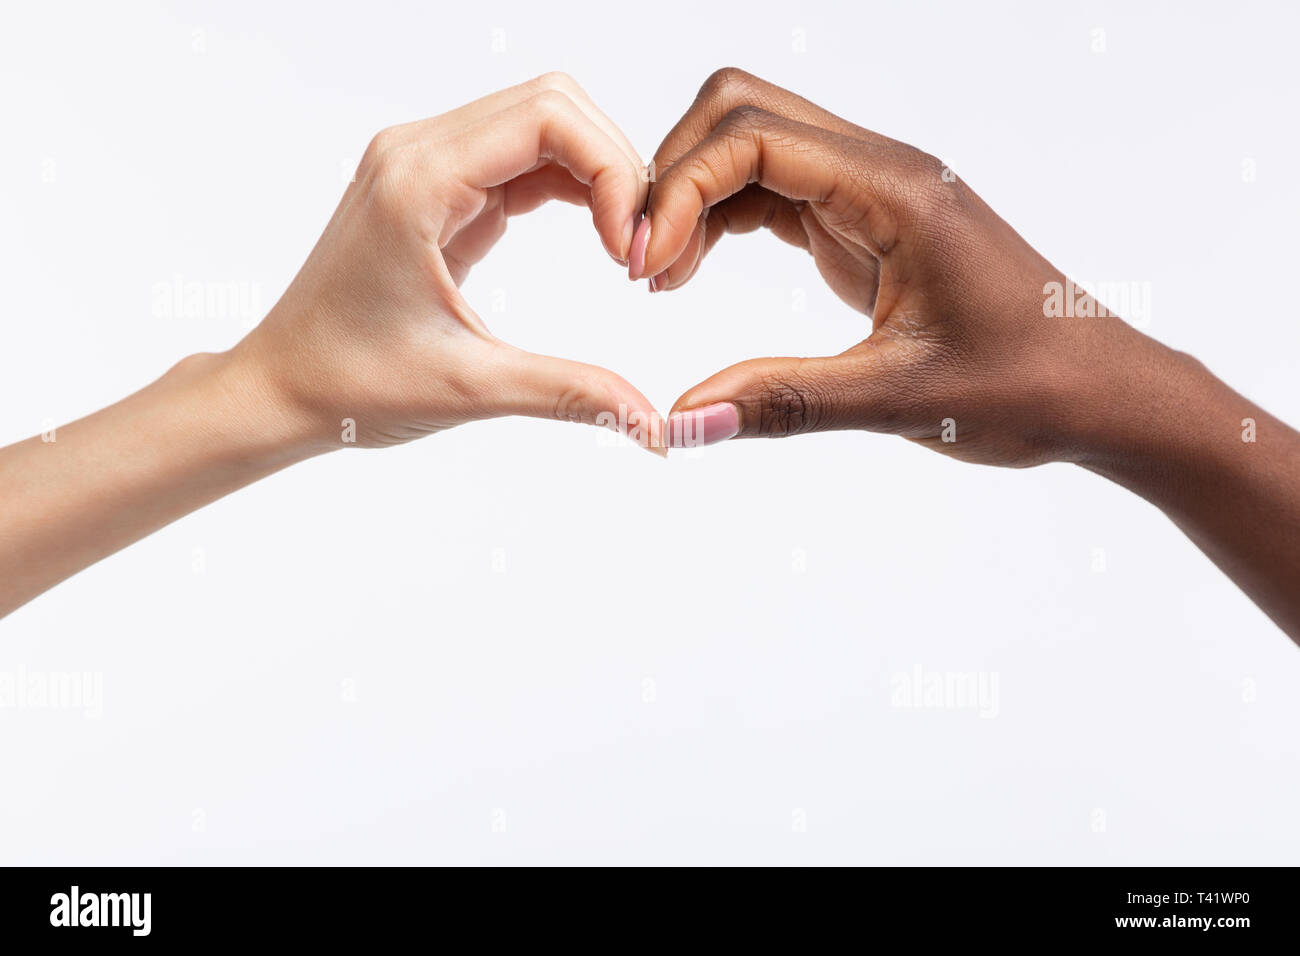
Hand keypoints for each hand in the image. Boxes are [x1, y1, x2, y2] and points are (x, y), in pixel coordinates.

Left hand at [0, 75, 664, 618]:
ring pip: (544, 123)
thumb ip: (573, 394)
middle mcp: (418, 151)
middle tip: (640, 249)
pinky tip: (598, 240)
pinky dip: (573, 188)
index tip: (632, 252)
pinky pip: (524, 158)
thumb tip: (657, 427)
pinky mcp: (439, 186)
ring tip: (625, 248)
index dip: (614, 172)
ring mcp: (426, 163)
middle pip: (555, 104)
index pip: (549, 117)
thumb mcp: (470, 389)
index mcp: (417, 181)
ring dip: (600, 174)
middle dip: (617, 167)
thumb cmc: (349, 384)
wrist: (281, 389)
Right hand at [638, 68, 1178, 463]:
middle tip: (640, 261)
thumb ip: (784, 404)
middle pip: (743, 110)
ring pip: (753, 144)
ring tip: (658, 274)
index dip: (679, 189)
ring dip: (692, 194)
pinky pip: (774, 190)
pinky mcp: (864, 224)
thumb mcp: (899, 400)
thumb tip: (683, 420)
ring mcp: (871, 192)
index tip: (644, 266)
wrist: (1100, 388)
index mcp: (895, 191)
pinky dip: (722, 218)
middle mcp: (881, 171)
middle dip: (673, 171)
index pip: (754, 136)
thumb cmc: (1029, 384)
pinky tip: (695, 270)